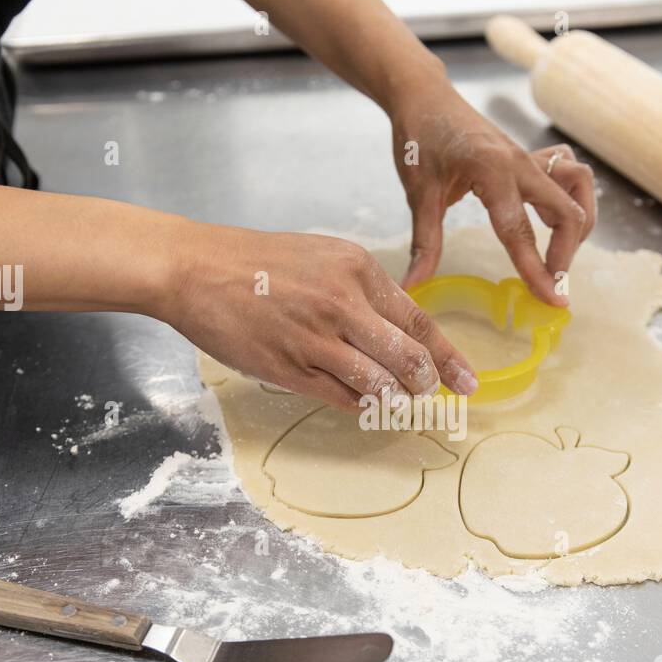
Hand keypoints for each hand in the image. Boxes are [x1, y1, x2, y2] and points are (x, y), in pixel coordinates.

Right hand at [165, 226, 477, 409]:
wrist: (195, 269)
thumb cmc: (256, 263)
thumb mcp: (322, 257)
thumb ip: (362, 291)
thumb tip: (398, 332)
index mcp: (357, 269)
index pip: (419, 322)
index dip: (448, 357)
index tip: (467, 381)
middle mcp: (342, 303)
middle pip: (409, 358)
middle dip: (426, 384)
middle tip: (428, 395)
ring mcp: (316, 338)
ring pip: (380, 384)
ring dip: (392, 399)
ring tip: (391, 399)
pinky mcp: (290, 367)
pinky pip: (342, 398)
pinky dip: (358, 404)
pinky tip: (357, 399)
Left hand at [390, 85, 596, 305]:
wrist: (423, 96)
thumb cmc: (418, 138)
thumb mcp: (418, 193)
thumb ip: (424, 242)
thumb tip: (414, 285)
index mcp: (491, 172)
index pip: (519, 231)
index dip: (537, 270)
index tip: (553, 299)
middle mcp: (519, 163)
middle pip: (567, 211)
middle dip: (566, 253)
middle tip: (553, 282)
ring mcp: (529, 157)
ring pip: (578, 187)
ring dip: (578, 222)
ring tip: (560, 252)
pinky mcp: (531, 155)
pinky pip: (568, 172)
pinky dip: (572, 196)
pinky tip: (555, 216)